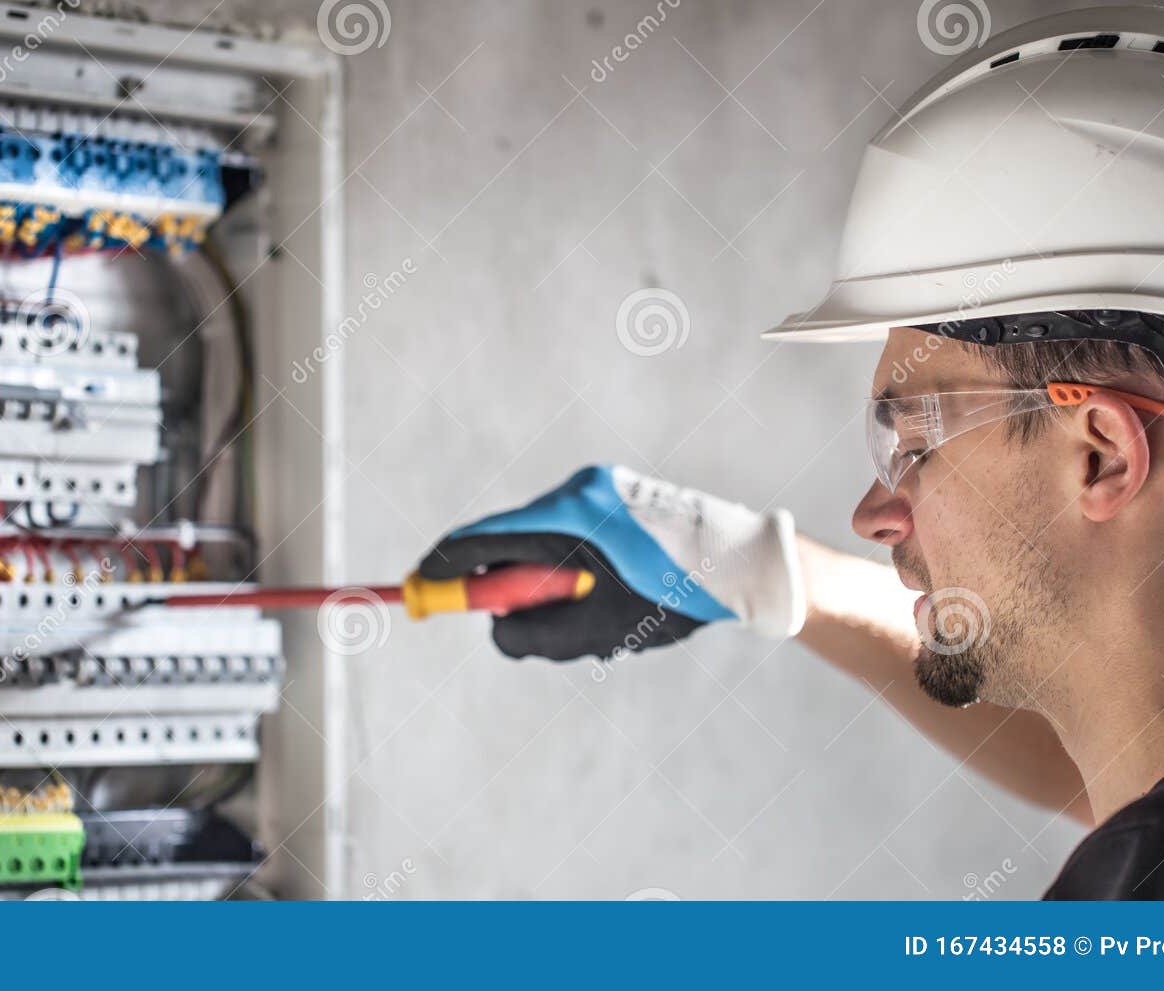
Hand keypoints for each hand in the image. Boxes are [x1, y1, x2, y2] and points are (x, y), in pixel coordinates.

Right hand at [417, 465, 802, 660]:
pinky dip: (571, 572)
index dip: (445, 566)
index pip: (483, 538)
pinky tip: (615, 595)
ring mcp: (596, 487)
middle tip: (524, 626)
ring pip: (540, 545)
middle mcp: (578, 490)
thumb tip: (494, 628)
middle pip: (509, 542)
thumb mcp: (598, 630)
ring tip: (603, 614)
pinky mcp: (611, 494)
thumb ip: (532, 635)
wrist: (744, 563)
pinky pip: (568, 538)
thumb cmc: (676, 597)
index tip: (418, 587)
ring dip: (548, 585)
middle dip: (508, 590)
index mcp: (571, 515)